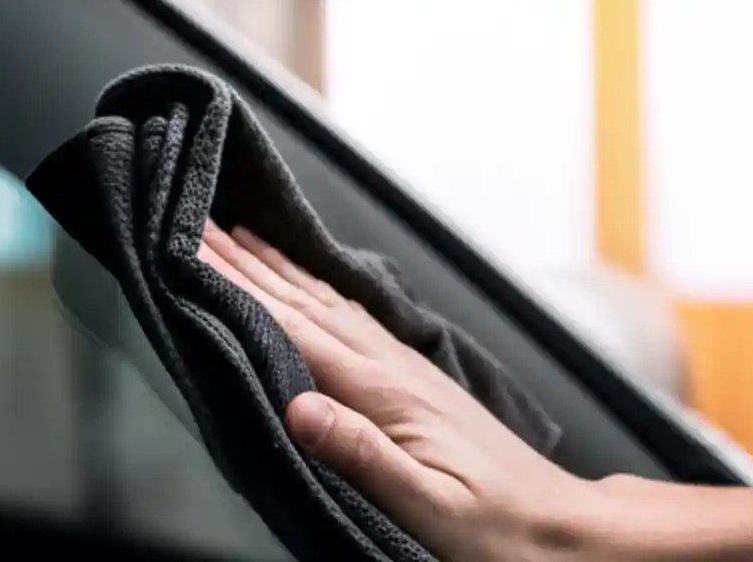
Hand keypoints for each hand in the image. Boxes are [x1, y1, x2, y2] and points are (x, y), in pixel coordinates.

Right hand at [198, 222, 602, 560]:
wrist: (558, 529)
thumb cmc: (493, 527)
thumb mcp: (425, 505)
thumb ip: (361, 454)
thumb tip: (296, 406)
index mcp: (384, 392)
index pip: (293, 327)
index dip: (238, 287)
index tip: (193, 249)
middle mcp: (391, 367)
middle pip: (304, 301)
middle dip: (246, 261)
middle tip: (199, 223)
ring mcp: (404, 369)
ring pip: (328, 302)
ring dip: (279, 266)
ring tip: (240, 235)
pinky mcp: (413, 381)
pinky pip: (352, 318)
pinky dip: (318, 291)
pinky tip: (311, 285)